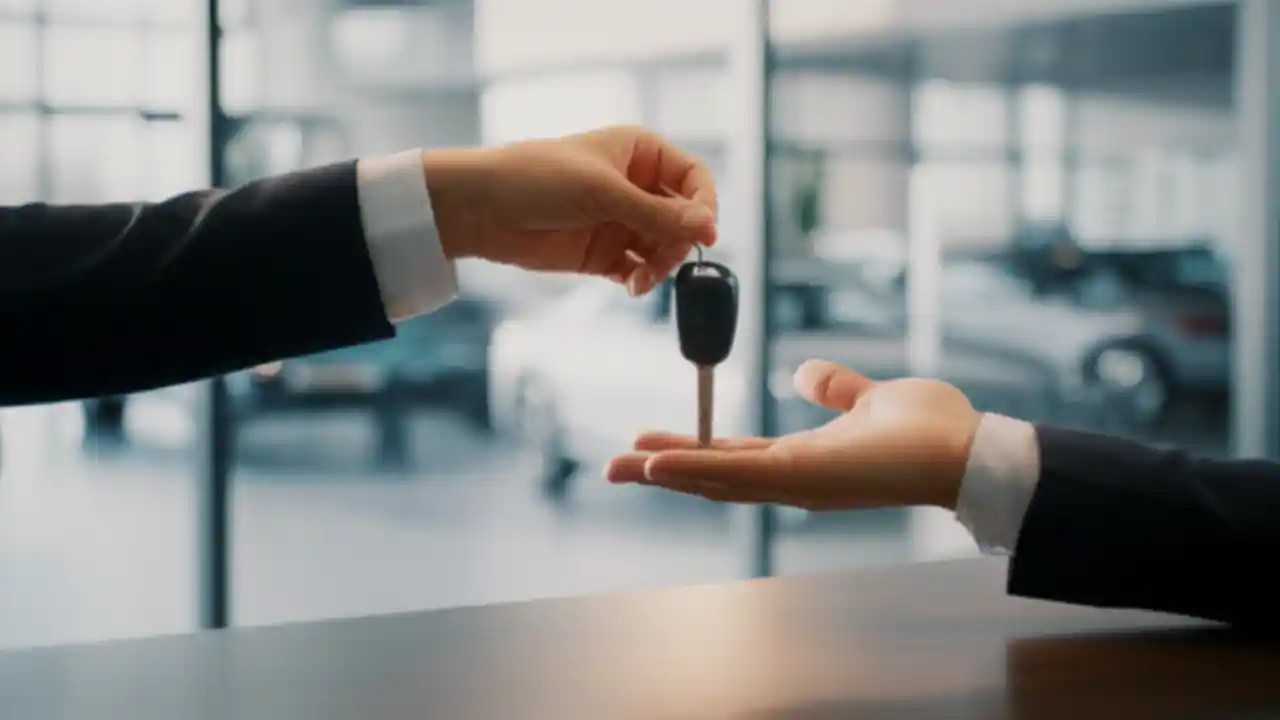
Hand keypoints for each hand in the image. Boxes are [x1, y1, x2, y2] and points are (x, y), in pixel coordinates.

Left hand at [423, 125, 716, 295]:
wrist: (479, 209)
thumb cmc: (536, 179)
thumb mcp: (602, 192)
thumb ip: (657, 213)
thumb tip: (708, 227)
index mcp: (640, 152)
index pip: (694, 176)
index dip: (704, 204)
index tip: (705, 234)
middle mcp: (635, 185)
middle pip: (683, 217)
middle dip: (678, 242)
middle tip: (662, 261)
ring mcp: (619, 219)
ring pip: (663, 247)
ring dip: (660, 266)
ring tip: (641, 280)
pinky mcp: (602, 252)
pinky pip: (638, 268)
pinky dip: (641, 279)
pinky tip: (631, 286)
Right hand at [605, 360, 982, 509]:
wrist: (968, 450)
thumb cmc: (932, 430)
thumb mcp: (871, 397)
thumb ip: (836, 387)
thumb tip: (805, 373)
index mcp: (803, 458)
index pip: (734, 458)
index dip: (690, 453)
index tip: (650, 447)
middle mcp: (792, 478)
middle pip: (713, 476)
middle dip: (662, 472)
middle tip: (613, 467)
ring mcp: (795, 482)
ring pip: (716, 479)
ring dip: (666, 474)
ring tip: (621, 467)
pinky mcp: (803, 478)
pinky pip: (739, 474)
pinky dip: (696, 470)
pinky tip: (659, 466)